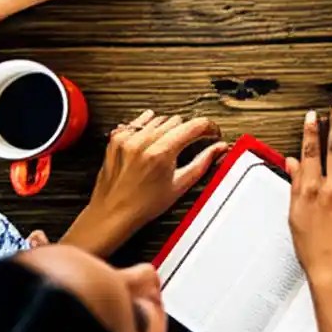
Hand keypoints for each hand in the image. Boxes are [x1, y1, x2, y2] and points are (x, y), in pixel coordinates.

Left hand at [62, 110, 226, 256]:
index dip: (208, 127)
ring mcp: (127, 138)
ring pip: (159, 119)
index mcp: (161, 153)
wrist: (112, 212)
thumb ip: (203, 162)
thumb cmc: (143, 205)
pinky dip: (148, 126)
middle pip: (177, 120)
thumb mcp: (180, 185)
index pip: (194, 125)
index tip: (212, 132)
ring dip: (168, 129)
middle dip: (188, 131)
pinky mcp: (116, 138)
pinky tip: (151, 139)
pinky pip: (138, 121)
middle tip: (190, 145)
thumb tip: (219, 148)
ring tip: (168, 146)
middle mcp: (143, 142)